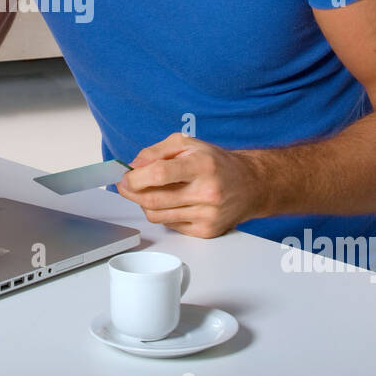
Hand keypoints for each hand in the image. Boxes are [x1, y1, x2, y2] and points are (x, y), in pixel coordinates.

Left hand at [115, 133, 268, 237]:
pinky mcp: (207, 231)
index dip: (136, 178)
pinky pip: (170, 225)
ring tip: (147, 192)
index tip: (125, 177)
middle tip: (126, 186)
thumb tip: (133, 166)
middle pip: (155, 199)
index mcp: (203, 165)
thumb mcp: (188, 144)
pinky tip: (170, 203)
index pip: (161, 174)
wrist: (251, 185)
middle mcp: (208, 192)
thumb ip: (157, 151)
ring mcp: (208, 215)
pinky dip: (163, 214)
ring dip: (145, 204)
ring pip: (158, 215)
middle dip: (132, 193)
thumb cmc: (217, 163)